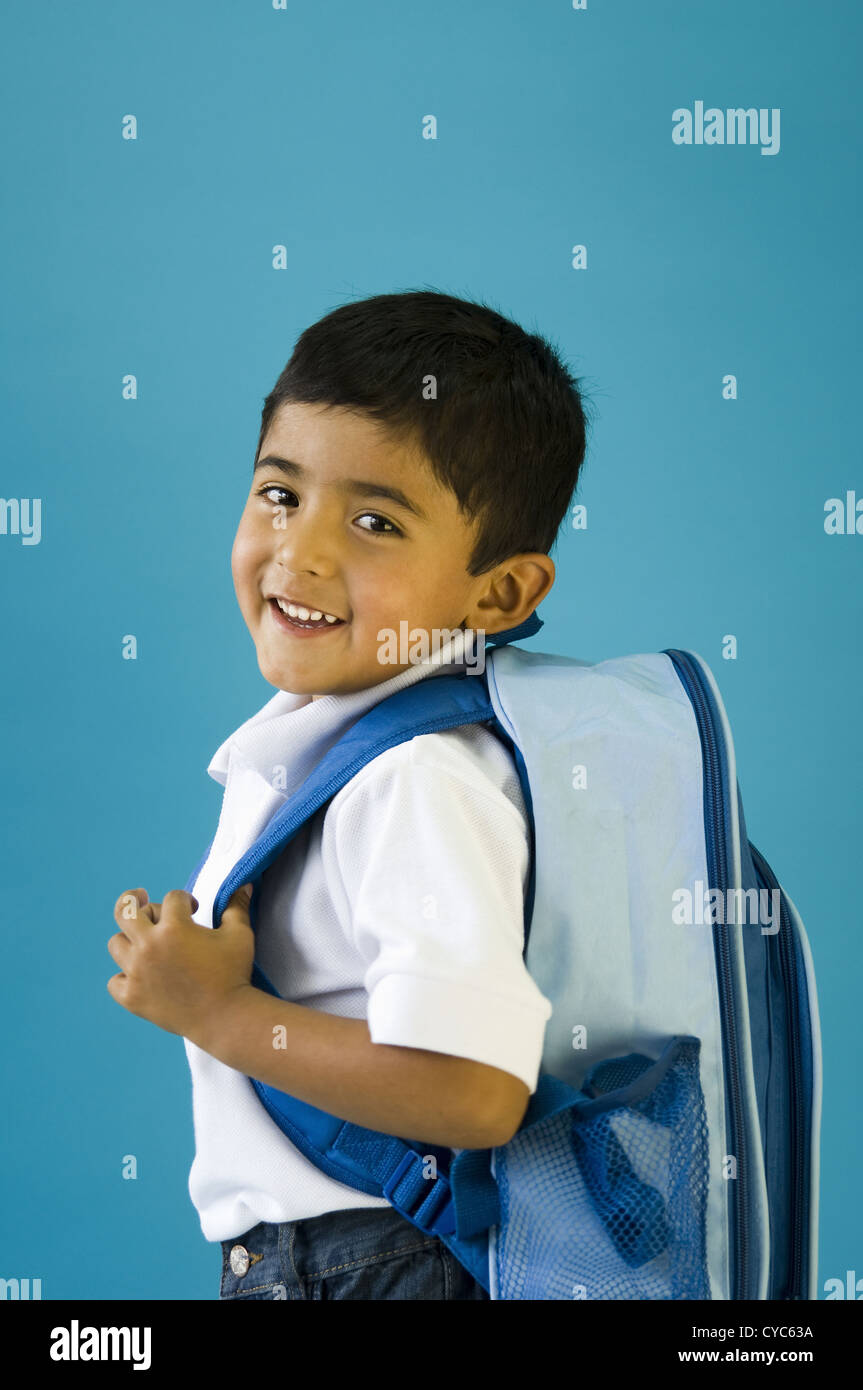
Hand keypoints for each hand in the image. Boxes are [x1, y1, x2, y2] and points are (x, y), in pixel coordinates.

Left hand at [107, 883, 255, 1043]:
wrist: (225, 1017)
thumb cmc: (233, 973)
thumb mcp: (239, 934)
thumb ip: (236, 906)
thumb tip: (244, 885)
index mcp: (174, 927)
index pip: (172, 898)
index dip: (185, 900)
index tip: (193, 909)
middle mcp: (149, 946)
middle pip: (125, 911)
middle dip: (135, 899)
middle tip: (142, 897)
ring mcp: (136, 972)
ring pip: (116, 944)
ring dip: (130, 939)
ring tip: (145, 942)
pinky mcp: (132, 997)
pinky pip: (115, 981)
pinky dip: (125, 977)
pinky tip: (140, 976)